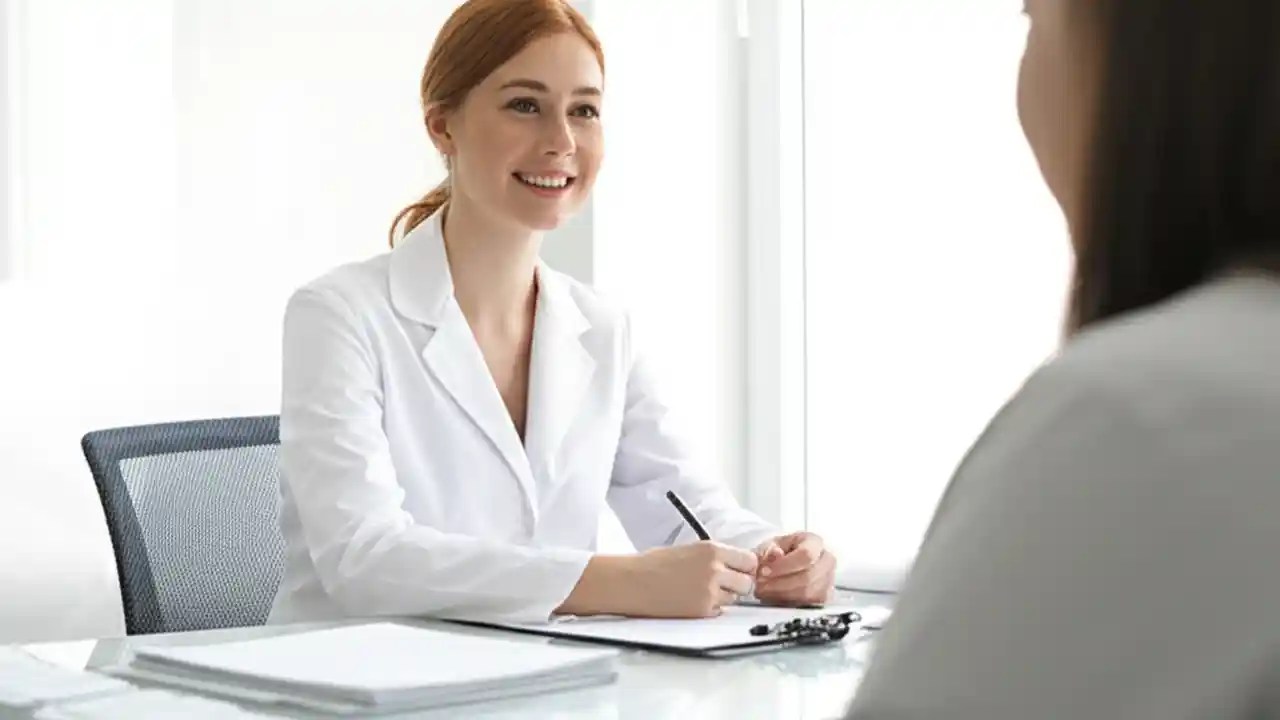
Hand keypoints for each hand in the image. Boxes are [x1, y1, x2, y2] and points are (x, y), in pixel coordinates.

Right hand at [627, 541, 759, 617]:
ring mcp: (710, 591)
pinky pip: (719, 612)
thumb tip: (734, 566)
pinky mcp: (702, 610)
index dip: (744, 568)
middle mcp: (715, 569)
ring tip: (701, 592)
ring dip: (724, 598)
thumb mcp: (690, 549)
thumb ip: (714, 557)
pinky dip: (710, 609)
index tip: (739, 571)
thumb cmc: (653, 564)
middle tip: (723, 585)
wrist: (632, 581)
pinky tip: (693, 601)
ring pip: (734, 599)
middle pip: (747, 582)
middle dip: (738, 585)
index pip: (749, 560)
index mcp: (712, 549)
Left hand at [752, 532, 835, 606]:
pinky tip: (775, 598)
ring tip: (765, 591)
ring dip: (782, 594)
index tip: (764, 571)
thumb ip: (767, 551)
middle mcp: (827, 559)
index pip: (806, 554)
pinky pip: (808, 604)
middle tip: (761, 586)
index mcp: (814, 541)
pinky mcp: (825, 597)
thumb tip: (772, 555)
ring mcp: (828, 579)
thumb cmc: (775, 555)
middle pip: (808, 576)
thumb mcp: (766, 548)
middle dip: (780, 584)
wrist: (781, 567)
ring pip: (808, 593)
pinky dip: (789, 603)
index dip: (784, 565)